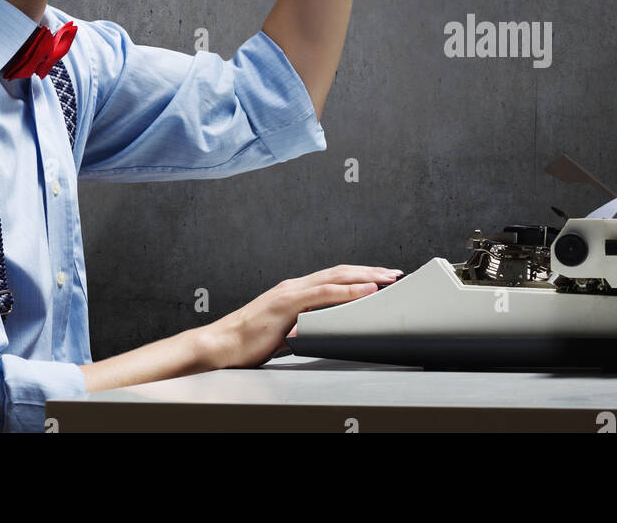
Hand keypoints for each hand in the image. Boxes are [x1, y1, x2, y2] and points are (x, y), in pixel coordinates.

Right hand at [199, 265, 401, 368]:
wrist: (221, 345)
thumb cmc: (249, 343)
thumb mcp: (284, 333)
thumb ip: (303, 328)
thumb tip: (323, 333)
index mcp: (294, 292)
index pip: (333, 279)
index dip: (359, 276)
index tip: (381, 279)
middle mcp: (294, 286)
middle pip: (339, 273)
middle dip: (370, 271)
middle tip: (394, 273)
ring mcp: (290, 292)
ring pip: (335, 278)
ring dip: (365, 277)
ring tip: (387, 279)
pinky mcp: (286, 304)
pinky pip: (322, 294)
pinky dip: (347, 291)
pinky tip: (365, 291)